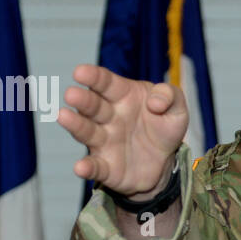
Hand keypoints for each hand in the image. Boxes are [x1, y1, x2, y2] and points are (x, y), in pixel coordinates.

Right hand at [57, 64, 188, 198]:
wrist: (165, 163)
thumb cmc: (164, 127)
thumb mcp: (177, 109)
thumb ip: (170, 97)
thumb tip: (155, 103)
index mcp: (123, 95)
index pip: (106, 83)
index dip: (94, 77)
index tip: (80, 72)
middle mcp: (108, 116)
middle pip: (93, 106)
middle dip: (82, 100)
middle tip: (72, 94)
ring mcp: (104, 141)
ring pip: (87, 132)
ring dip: (75, 125)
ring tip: (63, 117)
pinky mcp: (105, 167)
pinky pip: (95, 167)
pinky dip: (86, 168)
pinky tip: (80, 168)